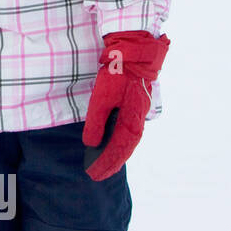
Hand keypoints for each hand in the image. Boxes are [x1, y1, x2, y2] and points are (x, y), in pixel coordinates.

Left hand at [82, 31, 170, 180]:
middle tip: (98, 175)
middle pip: (125, 148)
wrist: (134, 55)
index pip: (119, 148)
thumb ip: (97, 122)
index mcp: (131, 119)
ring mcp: (138, 114)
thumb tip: (92, 144)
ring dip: (116, 154)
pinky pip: (127, 130)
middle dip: (111, 163)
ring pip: (127, 140)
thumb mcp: (101, 98)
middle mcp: (137, 120)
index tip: (95, 174)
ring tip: (104, 166)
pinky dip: (119, 141)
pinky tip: (111, 144)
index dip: (107, 163)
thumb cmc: (116, 75)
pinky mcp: (135, 107)